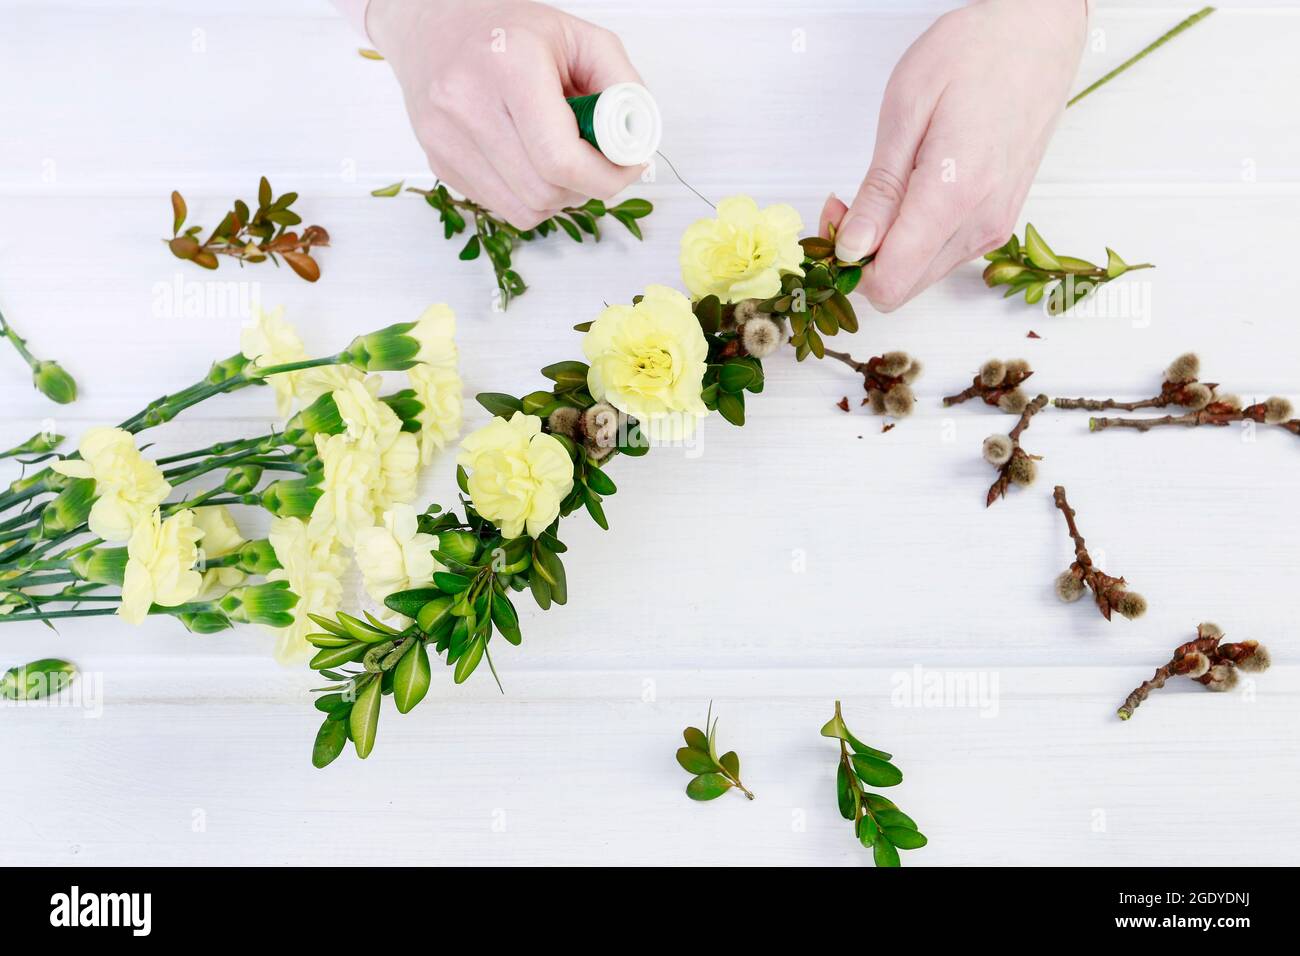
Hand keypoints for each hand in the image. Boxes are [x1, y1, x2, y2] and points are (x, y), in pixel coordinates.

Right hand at [368, 0, 644, 228]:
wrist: (436, 25)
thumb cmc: (511, 31)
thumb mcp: (581, 38)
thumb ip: (622, 87)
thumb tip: (636, 144)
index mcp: (508, 64)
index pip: (561, 159)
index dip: (606, 178)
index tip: (625, 168)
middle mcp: (466, 102)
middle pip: (545, 191)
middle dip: (585, 188)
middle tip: (598, 166)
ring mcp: (445, 137)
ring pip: (525, 210)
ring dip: (558, 198)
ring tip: (563, 162)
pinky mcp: (438, 161)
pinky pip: (502, 208)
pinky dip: (528, 197)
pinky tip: (530, 162)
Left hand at [822, 0, 1087, 311]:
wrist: (1038, 34)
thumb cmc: (974, 54)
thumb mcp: (906, 110)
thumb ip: (880, 191)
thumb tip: (852, 249)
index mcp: (954, 195)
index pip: (889, 283)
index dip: (848, 263)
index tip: (838, 218)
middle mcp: (981, 224)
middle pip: (901, 287)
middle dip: (863, 257)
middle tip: (850, 202)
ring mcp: (994, 227)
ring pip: (919, 275)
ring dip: (888, 247)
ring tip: (883, 187)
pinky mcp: (998, 223)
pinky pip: (941, 256)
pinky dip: (914, 238)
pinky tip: (910, 193)